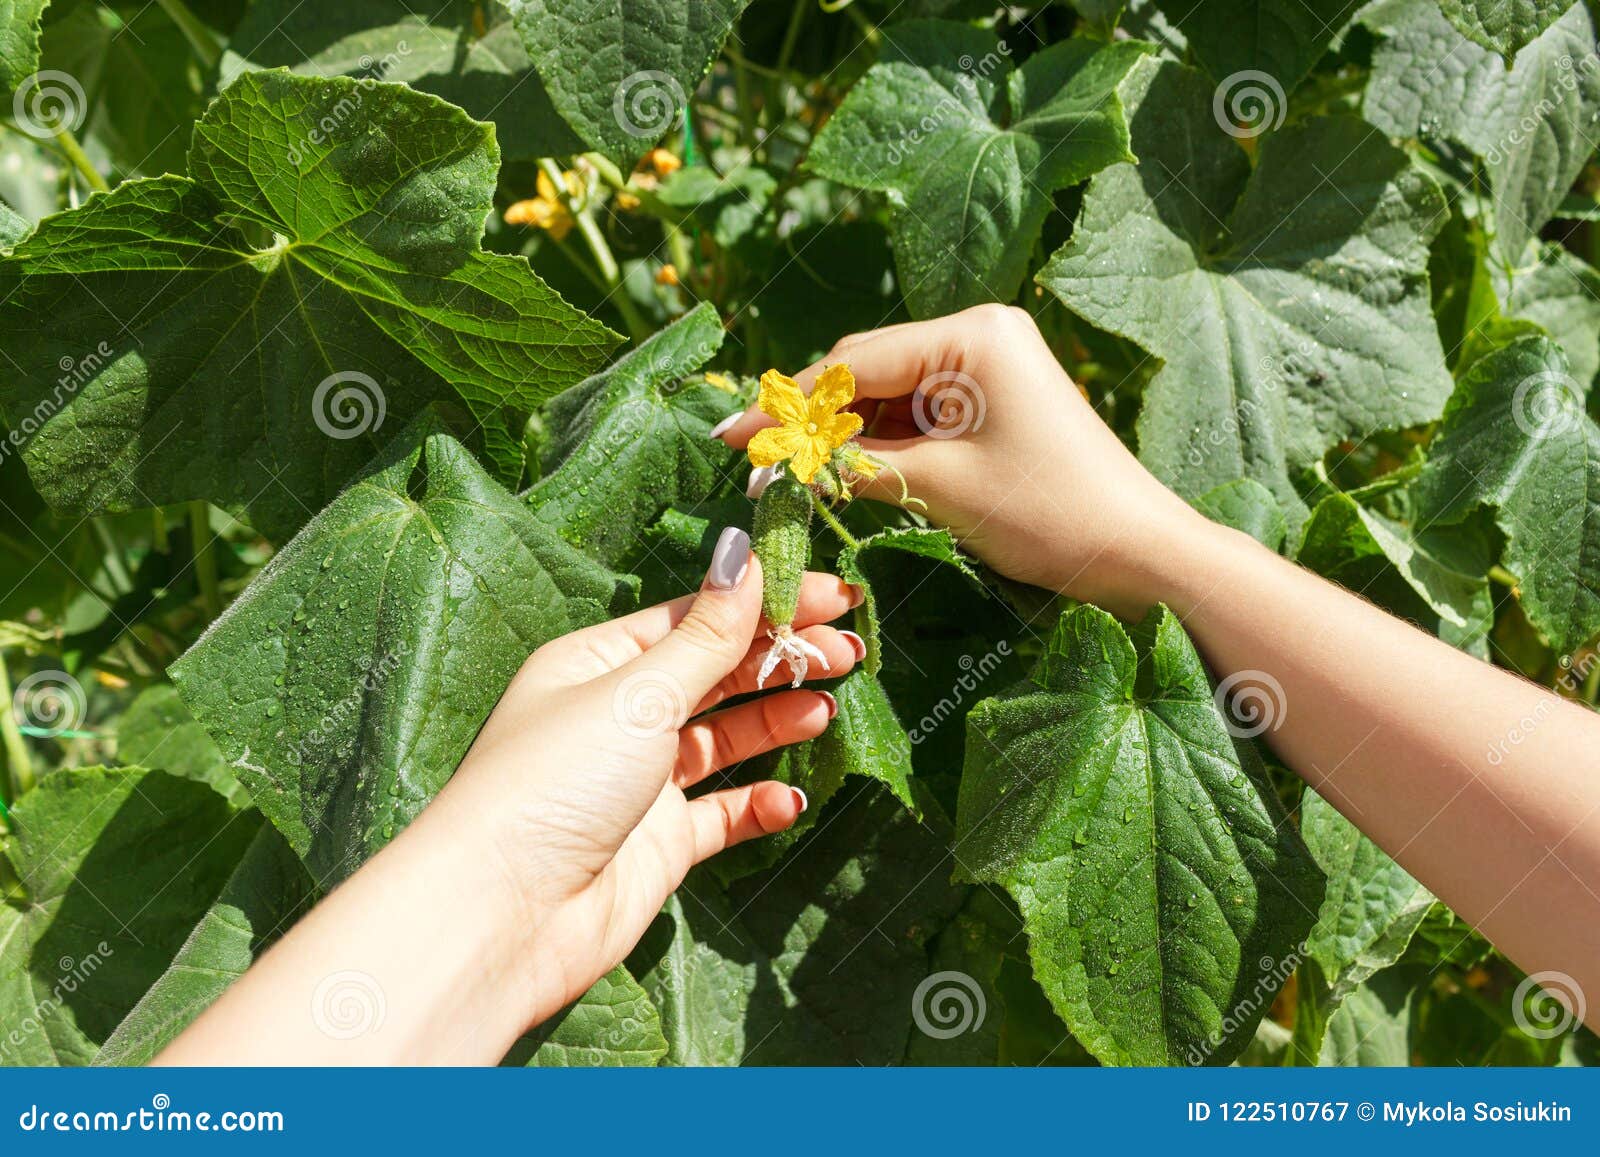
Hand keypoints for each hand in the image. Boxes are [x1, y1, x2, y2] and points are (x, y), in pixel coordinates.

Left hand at [428, 527, 864, 1026]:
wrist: (505, 913)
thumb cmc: (553, 783)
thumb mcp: (638, 693)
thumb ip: (707, 634)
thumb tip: (743, 551)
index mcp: (600, 663)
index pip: (697, 617)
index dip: (768, 604)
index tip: (838, 597)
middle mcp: (619, 716)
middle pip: (716, 672)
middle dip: (782, 659)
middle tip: (849, 653)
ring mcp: (640, 782)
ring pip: (724, 739)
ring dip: (776, 722)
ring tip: (825, 712)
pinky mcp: (658, 842)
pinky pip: (723, 813)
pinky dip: (759, 803)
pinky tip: (791, 800)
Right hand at [717, 304, 1208, 616]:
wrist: (1140, 553)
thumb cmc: (1049, 513)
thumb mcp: (943, 486)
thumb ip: (858, 464)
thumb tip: (781, 459)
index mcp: (974, 334)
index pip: (857, 362)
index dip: (790, 405)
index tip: (733, 437)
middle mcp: (980, 334)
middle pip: (869, 371)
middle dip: (816, 422)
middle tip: (759, 466)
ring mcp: (990, 368)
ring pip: (890, 397)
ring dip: (847, 438)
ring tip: (797, 480)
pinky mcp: (995, 403)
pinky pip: (921, 416)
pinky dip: (885, 447)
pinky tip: (850, 477)